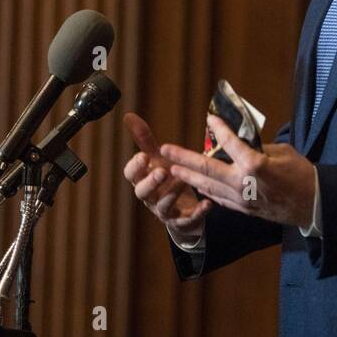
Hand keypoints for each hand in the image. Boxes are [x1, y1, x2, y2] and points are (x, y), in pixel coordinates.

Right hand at [122, 111, 211, 242]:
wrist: (182, 208)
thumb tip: (128, 115)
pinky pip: (187, 219)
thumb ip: (144, 139)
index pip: (130, 175)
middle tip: (162, 171)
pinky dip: (198, 212)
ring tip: (184, 180)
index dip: (135, 166)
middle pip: (142, 193)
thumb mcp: (157, 158)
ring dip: (173, 193)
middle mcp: (150, 197)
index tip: (144, 156)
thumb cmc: (166, 178)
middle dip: (151, 182)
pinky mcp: (182, 221)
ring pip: (163, 206)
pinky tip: (208, 203)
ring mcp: (165, 210)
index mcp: (142, 180)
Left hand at [160, 113, 315, 227]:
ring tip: (172, 167)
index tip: (209, 118)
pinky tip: (195, 183)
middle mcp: (244, 183)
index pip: (231, 144)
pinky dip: (205, 189)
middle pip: (207, 169)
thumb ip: (258, 147)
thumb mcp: (283, 152)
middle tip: (166, 149)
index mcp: (256, 166)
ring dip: (188, 176)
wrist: (312, 205)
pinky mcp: (243, 210)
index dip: (219, 129)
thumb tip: (241, 141)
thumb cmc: (301, 174)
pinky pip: (218, 198)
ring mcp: (241, 199)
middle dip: (184, 158)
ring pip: (207, 187)